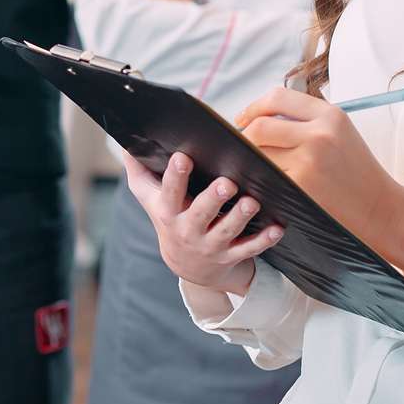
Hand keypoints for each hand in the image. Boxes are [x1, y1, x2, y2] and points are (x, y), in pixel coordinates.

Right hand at [122, 150, 280, 295]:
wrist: (186, 264)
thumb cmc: (169, 217)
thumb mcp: (150, 198)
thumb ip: (139, 170)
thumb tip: (126, 139)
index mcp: (168, 211)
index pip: (169, 191)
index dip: (175, 176)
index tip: (183, 157)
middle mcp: (188, 229)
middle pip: (200, 213)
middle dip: (213, 199)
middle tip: (227, 183)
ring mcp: (210, 245)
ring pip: (227, 231)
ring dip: (240, 217)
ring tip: (252, 201)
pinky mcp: (230, 256)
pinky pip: (249, 249)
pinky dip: (264, 240)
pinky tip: (277, 228)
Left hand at [237, 87, 403, 279]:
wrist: (381, 210)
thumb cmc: (356, 172)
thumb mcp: (340, 133)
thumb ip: (305, 120)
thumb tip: (257, 117)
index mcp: (330, 115)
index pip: (276, 98)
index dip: (253, 108)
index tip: (243, 120)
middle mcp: (320, 133)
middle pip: (260, 126)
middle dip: (244, 138)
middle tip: (241, 148)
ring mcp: (309, 160)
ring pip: (259, 154)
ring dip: (250, 161)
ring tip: (252, 166)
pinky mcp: (302, 186)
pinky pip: (267, 178)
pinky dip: (260, 180)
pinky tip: (263, 185)